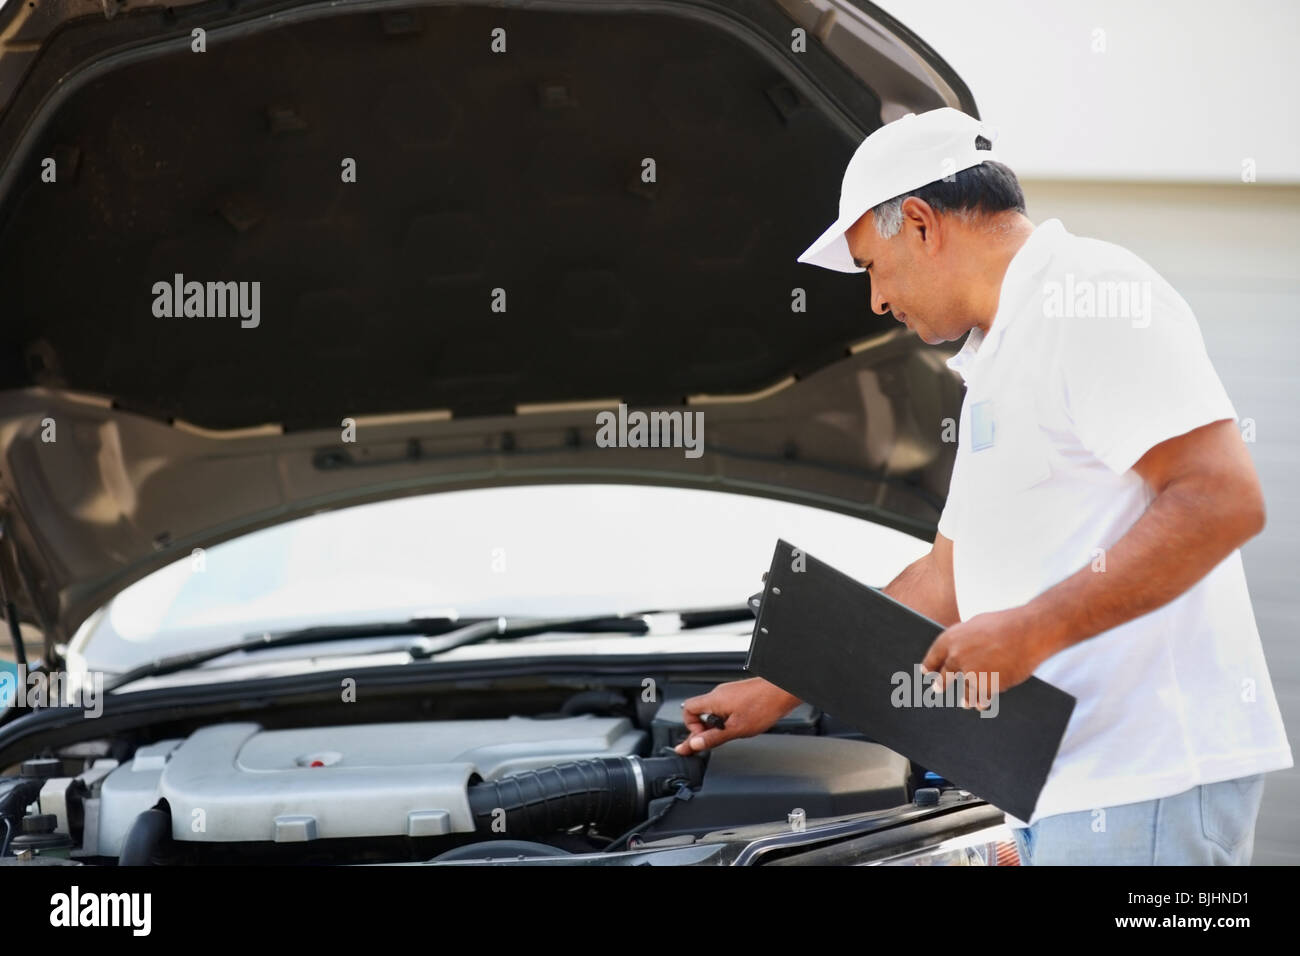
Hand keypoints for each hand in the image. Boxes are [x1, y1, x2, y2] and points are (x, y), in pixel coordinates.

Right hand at [673, 678, 800, 753]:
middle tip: (709, 743)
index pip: (687, 710)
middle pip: (699, 712)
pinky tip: (736, 727)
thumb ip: (714, 737)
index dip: (691, 727)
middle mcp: (719, 694)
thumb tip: (695, 744)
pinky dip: (725, 719)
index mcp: (714, 700)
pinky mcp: (738, 695)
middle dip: (704, 729)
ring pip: (713, 711)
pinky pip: (723, 708)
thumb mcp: (736, 729)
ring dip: (715, 725)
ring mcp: (728, 693)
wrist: (782, 691)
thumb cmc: (764, 705)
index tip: (701, 739)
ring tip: (726, 735)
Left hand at [919, 606, 1058, 709]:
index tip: (926, 673)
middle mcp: (956, 657)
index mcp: (950, 639)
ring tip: (965, 703)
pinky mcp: (986, 686)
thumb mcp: (976, 625)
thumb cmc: (1006, 625)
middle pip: (944, 677)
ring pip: (965, 691)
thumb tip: (957, 652)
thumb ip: (964, 640)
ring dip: (966, 697)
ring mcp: (970, 673)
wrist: (1028, 632)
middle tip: (938, 689)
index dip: (930, 666)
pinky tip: (981, 704)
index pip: (933, 657)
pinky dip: (983, 701)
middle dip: (941, 684)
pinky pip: (981, 698)